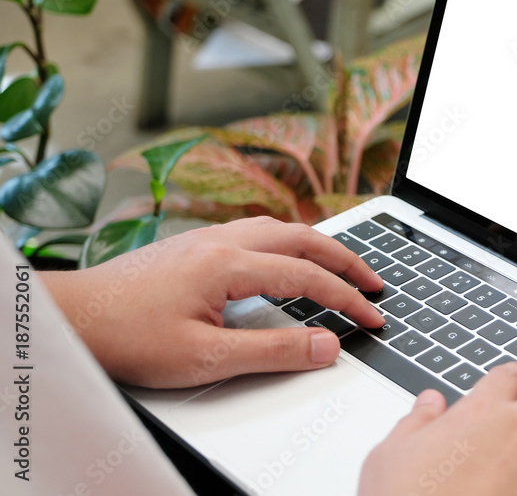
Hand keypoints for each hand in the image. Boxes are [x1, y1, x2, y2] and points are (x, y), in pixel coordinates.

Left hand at [40, 216, 384, 387]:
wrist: (72, 317)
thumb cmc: (127, 336)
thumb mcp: (207, 357)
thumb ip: (274, 351)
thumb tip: (326, 345)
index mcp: (229, 263)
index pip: (308, 276)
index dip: (346, 298)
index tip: (372, 317)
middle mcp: (222, 240)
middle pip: (303, 237)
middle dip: (345, 259)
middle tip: (373, 282)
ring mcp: (207, 238)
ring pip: (280, 228)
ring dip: (318, 246)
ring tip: (341, 266)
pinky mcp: (194, 245)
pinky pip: (257, 231)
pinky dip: (289, 243)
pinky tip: (286, 260)